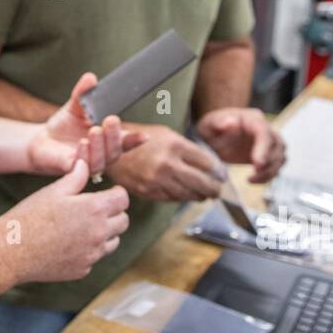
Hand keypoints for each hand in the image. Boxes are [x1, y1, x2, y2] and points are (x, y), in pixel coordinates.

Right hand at [9, 159, 129, 282]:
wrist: (12, 250)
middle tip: (98, 209)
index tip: (109, 193)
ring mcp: (92, 254)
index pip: (123, 200)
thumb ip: (76, 177)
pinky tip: (68, 244)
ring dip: (105, 233)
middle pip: (123, 221)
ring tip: (83, 226)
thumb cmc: (31, 216)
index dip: (117, 193)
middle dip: (115, 213)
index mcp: (94, 209)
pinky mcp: (83, 269)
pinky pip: (94, 258)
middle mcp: (99, 233)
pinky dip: (88, 250)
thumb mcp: (54, 191)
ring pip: (113, 242)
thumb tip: (86, 164)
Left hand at [26, 72, 146, 177]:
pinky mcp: (73, 171)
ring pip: (102, 161)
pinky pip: (82, 166)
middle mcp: (102, 154)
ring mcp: (89, 164)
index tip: (143, 136)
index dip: (135, 140)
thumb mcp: (75, 106)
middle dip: (115, 136)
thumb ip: (83, 93)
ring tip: (94, 130)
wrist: (43, 140)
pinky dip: (84, 155)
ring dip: (100, 145)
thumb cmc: (64, 125)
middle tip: (111, 120)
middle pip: (115, 150)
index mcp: (108, 140)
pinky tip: (82, 144)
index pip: (125, 141)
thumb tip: (90, 77)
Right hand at [107, 125, 223, 202]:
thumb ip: (186, 148)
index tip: (222, 175)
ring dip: (200, 195)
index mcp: (175, 145)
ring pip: (188, 194)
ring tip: (205, 194)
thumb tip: (208, 163)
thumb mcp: (165, 134)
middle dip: (213, 188)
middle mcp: (168, 164)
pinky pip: (172, 198)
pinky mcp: (149, 191)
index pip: (207, 162)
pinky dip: (182, 198)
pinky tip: (187, 195)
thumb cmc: (139, 139)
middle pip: (202, 182)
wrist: (110, 150)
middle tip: (218, 190)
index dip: (218, 171)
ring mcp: (158, 180)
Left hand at [195, 107, 285, 182]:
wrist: (215, 135)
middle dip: (269, 162)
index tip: (257, 164)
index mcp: (251, 119)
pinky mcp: (268, 155)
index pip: (264, 131)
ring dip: (270, 171)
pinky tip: (252, 180)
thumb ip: (219, 122)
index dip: (263, 148)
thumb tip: (233, 123)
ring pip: (280, 156)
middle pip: (278, 144)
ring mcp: (268, 142)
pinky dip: (268, 176)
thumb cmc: (212, 129)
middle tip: (253, 174)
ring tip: (251, 179)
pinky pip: (276, 166)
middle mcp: (264, 128)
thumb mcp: (209, 124)